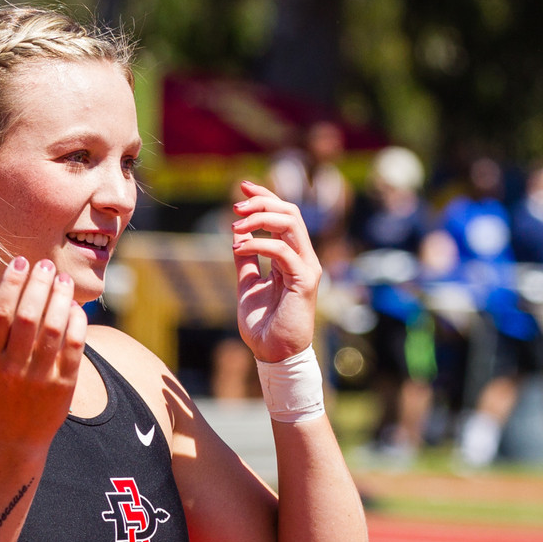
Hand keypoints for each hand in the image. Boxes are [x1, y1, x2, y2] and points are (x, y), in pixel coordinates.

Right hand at [0, 258, 85, 451]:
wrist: (15, 438)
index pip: (0, 313)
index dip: (12, 283)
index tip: (21, 262)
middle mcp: (12, 368)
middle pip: (28, 316)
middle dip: (39, 285)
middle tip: (47, 265)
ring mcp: (40, 377)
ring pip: (54, 328)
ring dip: (61, 299)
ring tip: (63, 280)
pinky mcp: (64, 386)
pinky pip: (74, 347)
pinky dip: (77, 324)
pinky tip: (76, 307)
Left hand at [232, 180, 321, 362]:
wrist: (273, 354)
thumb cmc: (263, 324)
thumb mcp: (248, 284)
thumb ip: (247, 259)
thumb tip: (237, 234)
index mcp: (292, 258)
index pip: (285, 216)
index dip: (265, 197)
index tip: (242, 187)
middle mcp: (303, 259)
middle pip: (290, 212)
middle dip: (261, 202)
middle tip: (235, 207)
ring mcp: (307, 268)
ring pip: (290, 223)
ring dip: (260, 218)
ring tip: (236, 226)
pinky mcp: (304, 281)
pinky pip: (282, 250)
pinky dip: (258, 244)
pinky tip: (239, 248)